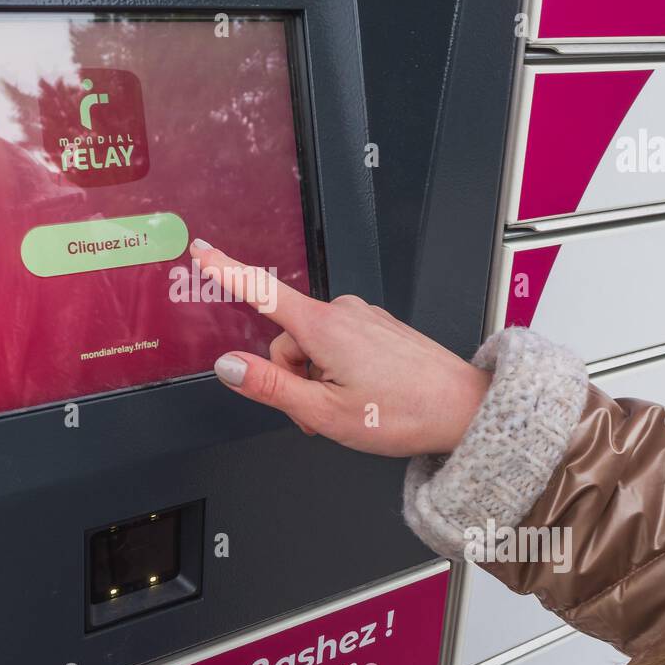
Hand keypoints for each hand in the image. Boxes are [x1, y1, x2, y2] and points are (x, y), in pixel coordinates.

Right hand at [190, 240, 490, 456]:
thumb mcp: (324, 412)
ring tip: (348, 410)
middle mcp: (343, 312)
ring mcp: (364, 317)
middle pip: (288, 339)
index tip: (201, 251)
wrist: (462, 408)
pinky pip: (340, 345)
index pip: (261, 291)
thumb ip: (270, 386)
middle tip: (318, 414)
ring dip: (317, 378)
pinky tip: (364, 395)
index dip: (226, 270)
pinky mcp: (379, 327)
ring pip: (314, 346)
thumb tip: (229, 366)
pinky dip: (338, 371)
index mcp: (323, 328)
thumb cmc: (404, 412)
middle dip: (292, 376)